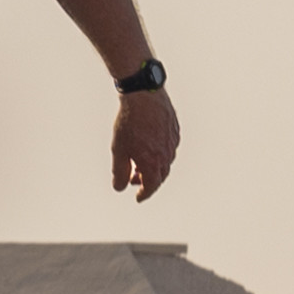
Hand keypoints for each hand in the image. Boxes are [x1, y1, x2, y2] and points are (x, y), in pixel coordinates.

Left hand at [112, 87, 178, 202]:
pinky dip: (160, 153)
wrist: (143, 96)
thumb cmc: (130, 122)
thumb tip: (119, 187)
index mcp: (153, 163)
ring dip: (154, 166)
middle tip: (135, 179)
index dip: (143, 194)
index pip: (151, 186)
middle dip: (148, 181)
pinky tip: (150, 146)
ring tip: (139, 161)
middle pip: (160, 176)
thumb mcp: (118, 149)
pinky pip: (169, 148)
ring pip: (166, 161)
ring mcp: (173, 142)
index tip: (138, 197)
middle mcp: (167, 155)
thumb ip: (119, 171)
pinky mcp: (175, 130)